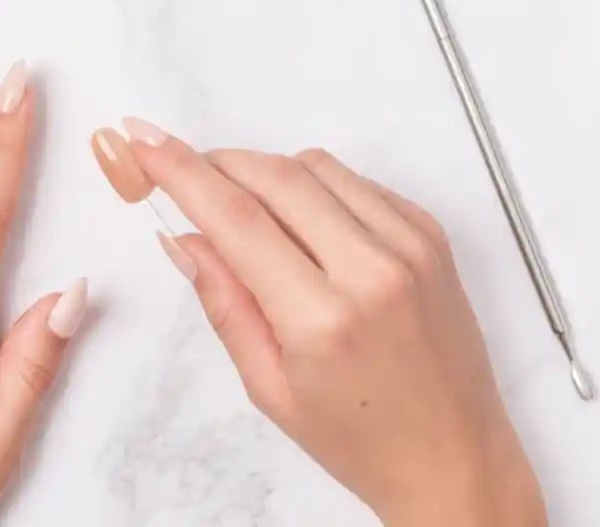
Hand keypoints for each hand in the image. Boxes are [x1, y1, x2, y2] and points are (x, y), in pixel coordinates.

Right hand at [112, 118, 544, 526]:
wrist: (456, 459)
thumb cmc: (359, 439)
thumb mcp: (269, 387)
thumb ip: (224, 303)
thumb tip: (182, 237)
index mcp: (323, 319)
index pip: (236, 218)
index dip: (181, 170)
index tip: (143, 141)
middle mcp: (373, 270)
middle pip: (275, 176)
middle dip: (215, 161)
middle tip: (177, 167)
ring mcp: (411, 246)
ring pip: (316, 166)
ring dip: (264, 171)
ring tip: (239, 206)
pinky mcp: (432, 235)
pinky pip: (357, 182)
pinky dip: (314, 186)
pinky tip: (299, 222)